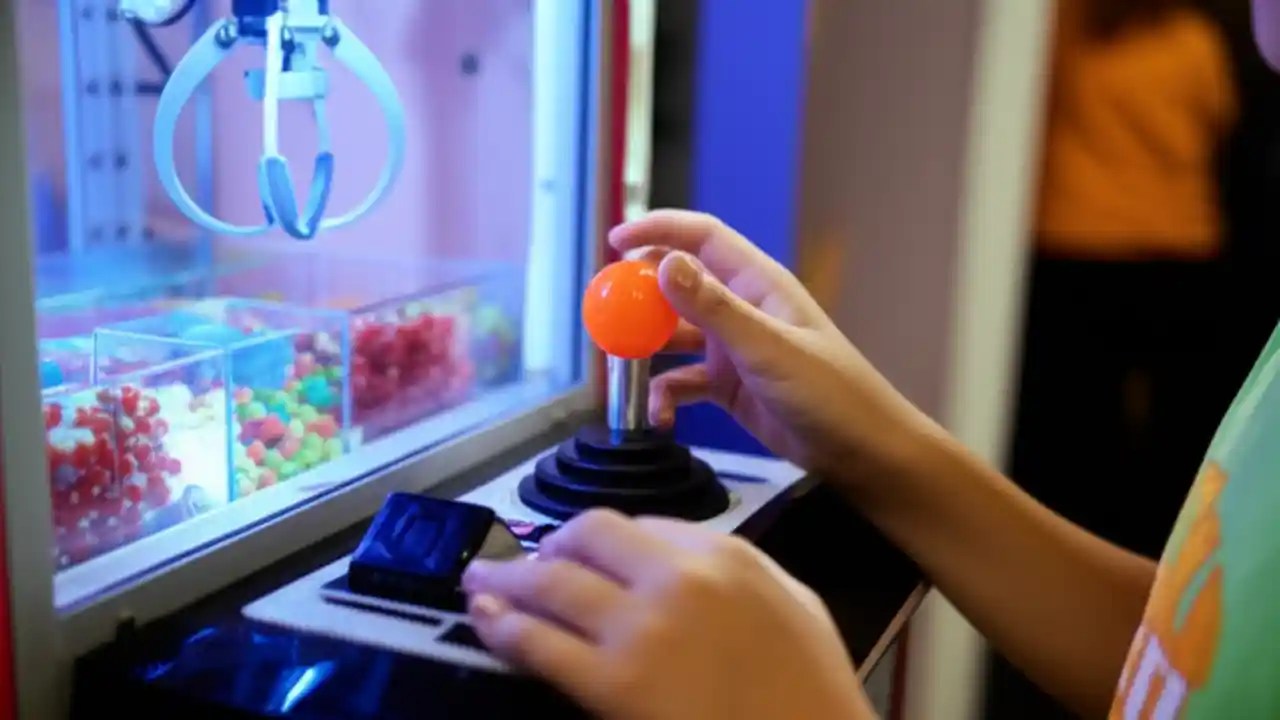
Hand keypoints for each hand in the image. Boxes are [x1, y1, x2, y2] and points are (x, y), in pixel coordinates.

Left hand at [461, 510, 875, 719]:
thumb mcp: (792, 602)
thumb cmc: (813, 686)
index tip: (586, 554)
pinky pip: (539, 644)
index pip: (643, 524)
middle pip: (588, 535)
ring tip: (479, 580)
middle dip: (552, 545)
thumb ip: (735, 568)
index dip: (605, 541)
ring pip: (552, 581)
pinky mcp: (613, 683)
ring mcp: (641, 628)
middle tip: (530, 561)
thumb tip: (674, 557)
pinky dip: (501, 627)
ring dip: (506, 578)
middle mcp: (676, 577)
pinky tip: (483, 619)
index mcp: (724, 553)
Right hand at [612, 210, 929, 482]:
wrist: (863, 453)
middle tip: (606, 313)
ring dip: (646, 349)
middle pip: (677, 286)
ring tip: (620, 367)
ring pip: (673, 335)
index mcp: (759, 285)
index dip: (658, 230)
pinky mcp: (729, 386)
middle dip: (639, 296)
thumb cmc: (834, 395)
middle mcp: (742, 310)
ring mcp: (734, 348)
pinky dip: (664, 395)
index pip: (702, 238)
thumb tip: (665, 265)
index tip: (615, 240)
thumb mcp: (768, 349)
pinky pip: (682, 381)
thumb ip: (715, 308)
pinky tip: (658, 415)